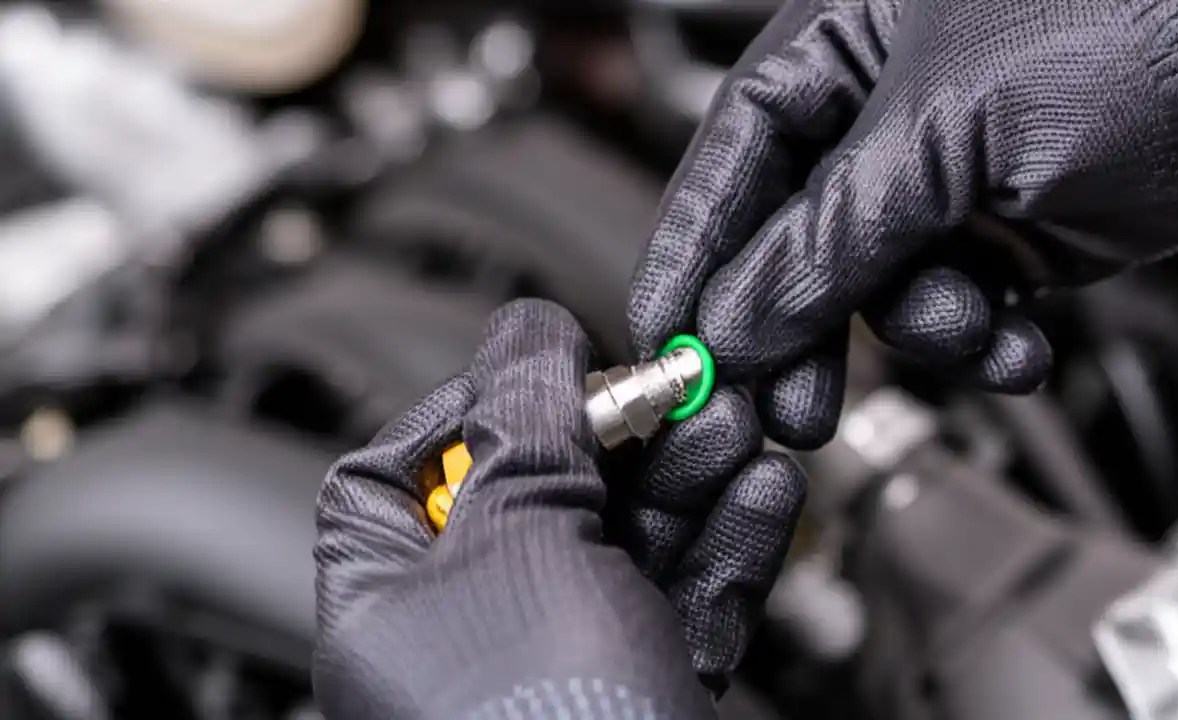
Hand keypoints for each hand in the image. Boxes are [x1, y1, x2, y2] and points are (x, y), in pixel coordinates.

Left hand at [313, 300, 804, 717]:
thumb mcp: (521, 538)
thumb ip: (523, 424)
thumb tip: (524, 331)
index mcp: (394, 602)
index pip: (401, 470)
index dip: (469, 404)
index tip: (545, 366)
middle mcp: (472, 635)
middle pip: (536, 493)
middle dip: (614, 433)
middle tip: (672, 386)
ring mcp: (563, 667)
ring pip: (625, 540)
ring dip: (685, 475)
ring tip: (736, 423)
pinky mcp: (643, 693)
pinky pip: (682, 598)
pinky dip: (725, 543)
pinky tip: (762, 493)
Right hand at [629, 0, 1177, 447]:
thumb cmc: (1133, 12)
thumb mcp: (946, 129)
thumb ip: (827, 235)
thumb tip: (735, 322)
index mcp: (836, 50)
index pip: (727, 168)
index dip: (691, 264)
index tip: (666, 351)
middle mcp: (880, 120)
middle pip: (792, 250)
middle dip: (798, 334)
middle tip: (788, 410)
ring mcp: (948, 181)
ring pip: (878, 299)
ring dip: (918, 337)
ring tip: (970, 333)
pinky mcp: (1011, 233)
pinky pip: (958, 314)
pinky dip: (983, 344)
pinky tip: (1017, 341)